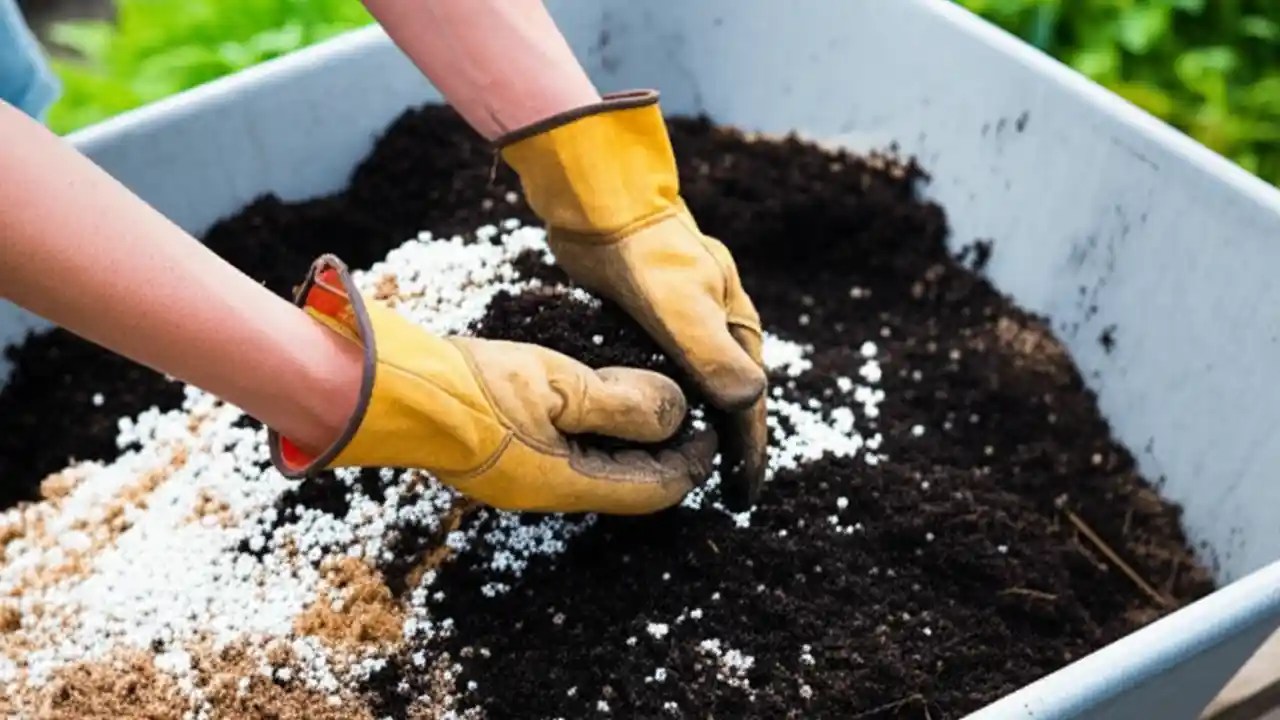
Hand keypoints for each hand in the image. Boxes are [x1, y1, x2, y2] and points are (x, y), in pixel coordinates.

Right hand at [270, 254, 716, 514]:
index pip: (654, 489)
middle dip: (664, 455)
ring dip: (630, 445)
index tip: (711, 433)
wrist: (397, 390)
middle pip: (628, 485)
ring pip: (599, 471)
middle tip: (690, 418)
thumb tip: (677, 414)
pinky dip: (598, 435)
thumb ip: (624, 404)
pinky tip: (600, 404)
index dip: (690, 463)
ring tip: (653, 406)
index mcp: (569, 483)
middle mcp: (550, 492)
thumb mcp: (563, 385)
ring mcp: (525, 478)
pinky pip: (569, 456)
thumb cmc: (477, 387)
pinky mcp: (507, 458)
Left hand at [497, 90, 768, 509]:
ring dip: (698, 425)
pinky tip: (649, 419)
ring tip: (686, 465)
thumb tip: (749, 404)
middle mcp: (719, 327)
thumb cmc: (645, 254)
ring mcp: (687, 321)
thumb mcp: (683, 307)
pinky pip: (666, 370)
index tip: (741, 496)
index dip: (747, 453)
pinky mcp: (652, 316)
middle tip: (718, 490)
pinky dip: (666, 399)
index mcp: (737, 328)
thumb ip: (712, 355)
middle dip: (729, 444)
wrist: (603, 204)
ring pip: (699, 386)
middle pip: (731, 399)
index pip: (749, 405)